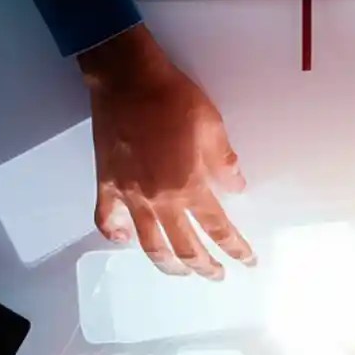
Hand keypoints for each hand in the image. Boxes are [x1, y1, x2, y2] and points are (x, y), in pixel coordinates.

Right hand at [79, 24, 254, 278]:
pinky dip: (115, 235)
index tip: (247, 261)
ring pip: (148, 244)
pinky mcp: (106, 185)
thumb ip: (225, 163)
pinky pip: (107, 220)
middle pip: (185, 248)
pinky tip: (125, 240)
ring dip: (167, 265)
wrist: (127, 79)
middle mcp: (159, 200)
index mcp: (189, 187)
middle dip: (205, 267)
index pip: (218, 229)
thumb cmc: (173, 99)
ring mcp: (129, 196)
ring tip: (180, 272)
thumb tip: (236, 188)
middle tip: (217, 275)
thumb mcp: (213, 127)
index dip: (236, 249)